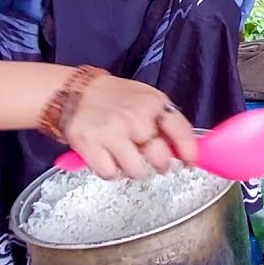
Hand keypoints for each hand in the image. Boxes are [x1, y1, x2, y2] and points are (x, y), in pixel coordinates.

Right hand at [60, 74, 197, 179]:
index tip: (191, 161)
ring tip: (123, 155)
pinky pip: (110, 173)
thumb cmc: (112, 97)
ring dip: (132, 169)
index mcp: (153, 103)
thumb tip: (182, 149)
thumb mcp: (143, 99)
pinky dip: (109, 170)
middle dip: (158, 164)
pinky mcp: (91, 145)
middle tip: (150, 159)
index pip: (181, 131)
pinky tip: (106, 156)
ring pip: (136, 171)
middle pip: (160, 158)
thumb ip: (163, 121)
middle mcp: (135, 117)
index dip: (189, 151)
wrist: (72, 91)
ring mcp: (113, 132)